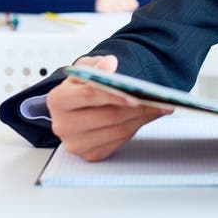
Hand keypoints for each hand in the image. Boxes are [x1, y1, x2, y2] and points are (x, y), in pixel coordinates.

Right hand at [46, 55, 170, 160]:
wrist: (76, 107)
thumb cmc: (81, 87)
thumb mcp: (85, 69)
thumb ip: (96, 65)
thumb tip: (109, 63)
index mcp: (58, 100)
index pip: (89, 95)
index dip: (114, 94)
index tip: (136, 95)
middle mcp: (62, 125)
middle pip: (108, 116)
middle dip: (137, 107)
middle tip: (158, 99)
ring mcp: (76, 143)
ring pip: (117, 130)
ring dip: (142, 118)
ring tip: (160, 107)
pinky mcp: (90, 154)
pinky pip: (119, 141)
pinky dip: (136, 128)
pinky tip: (147, 117)